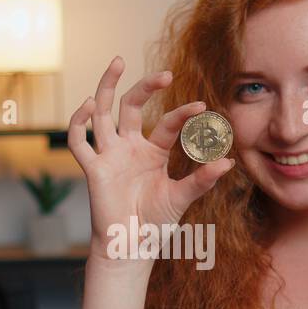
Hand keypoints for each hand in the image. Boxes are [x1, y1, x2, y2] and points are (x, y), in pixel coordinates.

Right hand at [67, 56, 234, 262]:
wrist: (131, 246)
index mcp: (152, 152)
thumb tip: (228, 162)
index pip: (166, 124)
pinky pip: (80, 142)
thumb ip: (201, 180)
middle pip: (130, 105)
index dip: (183, 114)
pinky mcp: (93, 169)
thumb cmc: (156, 223)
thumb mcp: (182, 198)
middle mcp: (129, 147)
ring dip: (107, 86)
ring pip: (102, 113)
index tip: (201, 108)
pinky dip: (79, 122)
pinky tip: (88, 105)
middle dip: (146, 86)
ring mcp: (109, 155)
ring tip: (117, 61)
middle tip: (166, 74)